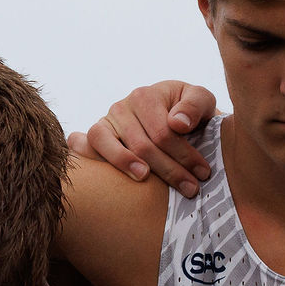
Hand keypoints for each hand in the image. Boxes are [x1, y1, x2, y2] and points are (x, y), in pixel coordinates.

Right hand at [68, 80, 217, 196]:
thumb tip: (178, 123)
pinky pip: (82, 145)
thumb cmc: (188, 113)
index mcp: (146, 96)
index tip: (202, 173)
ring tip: (145, 179)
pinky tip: (102, 174)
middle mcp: (121, 107)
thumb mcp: (202, 100)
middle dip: (169, 170)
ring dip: (124, 163)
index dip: (185, 155)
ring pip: (107, 144)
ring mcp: (105, 123)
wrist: (171, 118)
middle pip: (141, 144)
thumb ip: (195, 105)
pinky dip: (86, 156)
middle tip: (190, 189)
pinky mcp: (95, 138)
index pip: (164, 132)